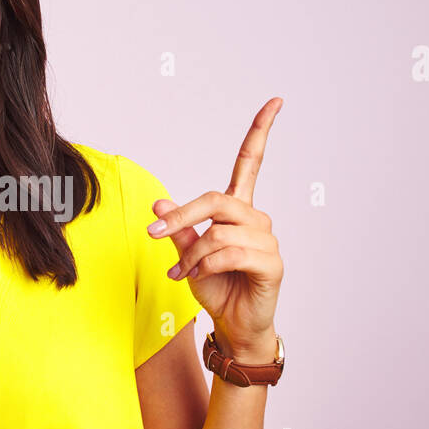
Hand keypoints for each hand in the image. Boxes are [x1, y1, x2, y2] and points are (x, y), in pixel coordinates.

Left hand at [148, 98, 283, 359]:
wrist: (233, 326)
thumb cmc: (215, 288)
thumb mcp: (187, 255)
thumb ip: (177, 229)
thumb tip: (160, 204)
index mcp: (238, 211)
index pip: (250, 163)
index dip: (261, 132)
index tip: (275, 102)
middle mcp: (255, 220)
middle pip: (216, 199)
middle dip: (182, 216)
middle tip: (153, 233)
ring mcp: (266, 241)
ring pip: (218, 231)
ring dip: (190, 253)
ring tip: (180, 271)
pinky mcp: (270, 263)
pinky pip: (228, 253)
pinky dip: (203, 265)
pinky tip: (193, 278)